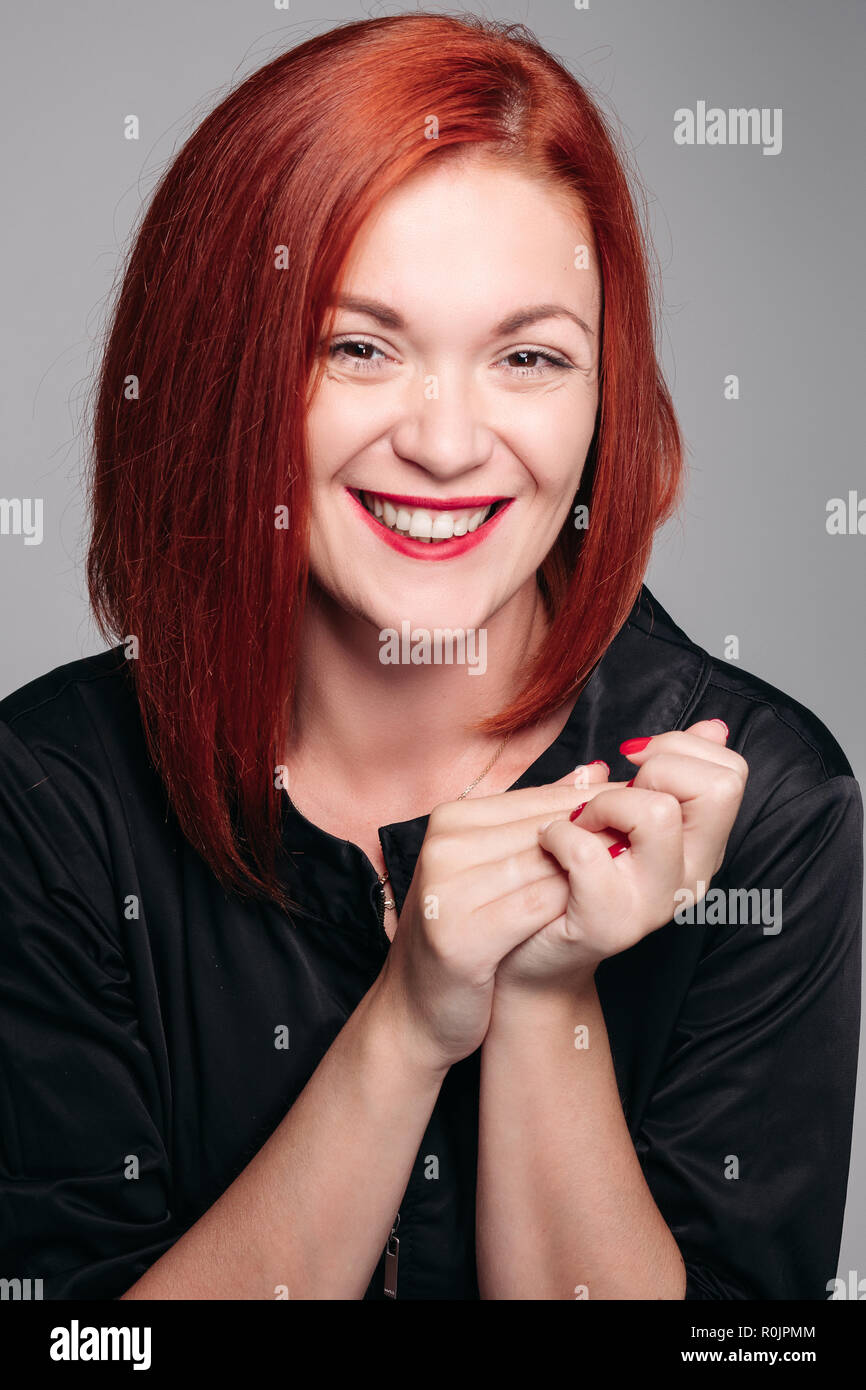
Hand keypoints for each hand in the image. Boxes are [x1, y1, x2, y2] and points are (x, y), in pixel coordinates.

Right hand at [376, 765, 611, 1070]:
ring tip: (626, 880)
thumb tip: (596, 770)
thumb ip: (540, 819)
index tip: (635, 816)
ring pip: (547, 866)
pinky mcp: (459, 935)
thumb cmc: (464, 935)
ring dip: (588, 874)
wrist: (413, 1011)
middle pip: (546, 830)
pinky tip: (590, 914)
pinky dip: (568, 909)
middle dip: (597, 838)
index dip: (593, 809)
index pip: (540, 800)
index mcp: (451, 818)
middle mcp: (443, 845)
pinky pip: (536, 908)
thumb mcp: (493, 868)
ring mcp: (447, 888)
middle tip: (642, 848)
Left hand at [495, 719, 747, 992]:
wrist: (531, 956)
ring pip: (658, 813)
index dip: (680, 749)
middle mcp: (692, 875)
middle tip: (610, 801)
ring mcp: (656, 903)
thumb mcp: (624, 816)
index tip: (637, 766)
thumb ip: (666, 773)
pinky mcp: (610, 922)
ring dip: (601, 804)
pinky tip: (548, 843)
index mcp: (701, 844)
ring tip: (578, 824)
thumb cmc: (571, 877)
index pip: (732, 772)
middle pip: (717, 787)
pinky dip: (556, 833)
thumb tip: (713, 727)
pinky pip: (587, 851)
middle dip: (653, 772)